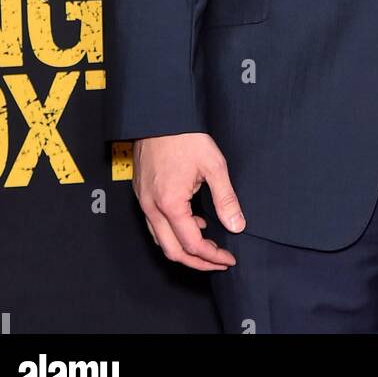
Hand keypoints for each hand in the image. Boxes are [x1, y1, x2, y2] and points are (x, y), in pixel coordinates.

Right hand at [133, 132, 245, 270]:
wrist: (159, 115)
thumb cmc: (185, 137)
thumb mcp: (214, 165)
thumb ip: (225, 199)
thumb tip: (237, 225)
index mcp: (170, 204)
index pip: (192, 245)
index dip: (212, 256)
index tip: (228, 258)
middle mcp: (152, 208)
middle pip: (172, 251)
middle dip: (197, 262)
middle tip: (218, 261)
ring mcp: (143, 201)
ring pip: (160, 240)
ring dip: (183, 248)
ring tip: (208, 243)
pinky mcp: (140, 193)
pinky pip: (154, 224)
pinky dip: (172, 232)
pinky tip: (192, 220)